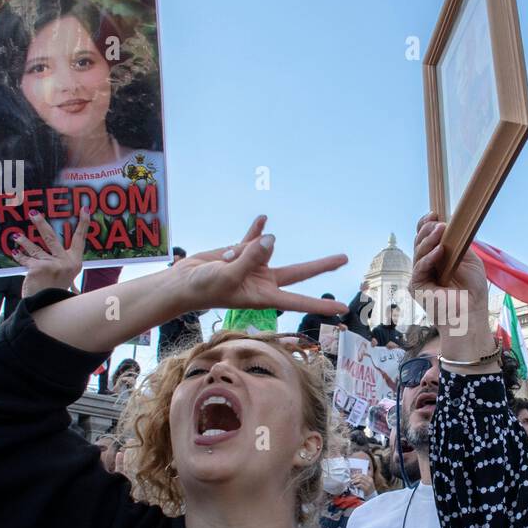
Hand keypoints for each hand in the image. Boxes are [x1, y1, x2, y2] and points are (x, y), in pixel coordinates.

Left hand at [15, 208, 89, 296]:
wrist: (48, 306)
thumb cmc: (56, 292)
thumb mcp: (66, 279)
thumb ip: (63, 267)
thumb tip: (65, 263)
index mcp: (75, 262)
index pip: (80, 239)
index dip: (83, 224)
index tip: (84, 209)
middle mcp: (65, 262)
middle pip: (51, 237)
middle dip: (41, 224)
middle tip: (33, 213)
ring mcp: (52, 264)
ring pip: (35, 248)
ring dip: (24, 241)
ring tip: (16, 236)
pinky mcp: (38, 268)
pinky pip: (26, 260)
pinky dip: (20, 257)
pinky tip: (15, 253)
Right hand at [178, 215, 348, 317]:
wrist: (183, 283)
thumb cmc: (203, 288)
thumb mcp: (227, 275)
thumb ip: (250, 258)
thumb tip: (272, 239)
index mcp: (264, 296)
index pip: (298, 300)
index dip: (319, 305)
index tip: (341, 309)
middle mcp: (264, 281)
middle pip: (299, 272)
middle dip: (321, 265)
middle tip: (345, 258)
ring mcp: (255, 266)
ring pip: (264, 249)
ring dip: (248, 249)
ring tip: (226, 262)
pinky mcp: (243, 252)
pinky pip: (254, 236)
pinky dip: (257, 228)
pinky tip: (263, 218)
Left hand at [350, 470, 374, 496]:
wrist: (372, 497)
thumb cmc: (368, 490)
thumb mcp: (366, 484)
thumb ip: (362, 480)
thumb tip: (354, 476)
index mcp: (370, 478)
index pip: (362, 474)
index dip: (356, 475)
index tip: (352, 477)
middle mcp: (370, 481)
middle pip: (360, 476)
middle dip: (354, 478)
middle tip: (351, 480)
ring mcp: (368, 485)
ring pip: (360, 480)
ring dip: (354, 481)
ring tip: (352, 483)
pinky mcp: (366, 489)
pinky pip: (360, 485)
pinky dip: (356, 485)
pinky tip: (355, 487)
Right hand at [408, 213, 491, 363]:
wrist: (471, 314)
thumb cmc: (473, 291)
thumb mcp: (470, 260)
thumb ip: (459, 244)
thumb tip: (450, 225)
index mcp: (437, 258)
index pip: (426, 238)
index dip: (426, 224)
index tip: (434, 213)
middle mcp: (426, 265)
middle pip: (419, 241)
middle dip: (427, 229)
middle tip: (437, 221)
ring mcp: (420, 276)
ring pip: (418, 252)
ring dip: (429, 239)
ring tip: (440, 229)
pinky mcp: (416, 287)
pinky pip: (420, 268)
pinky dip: (429, 258)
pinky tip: (440, 251)